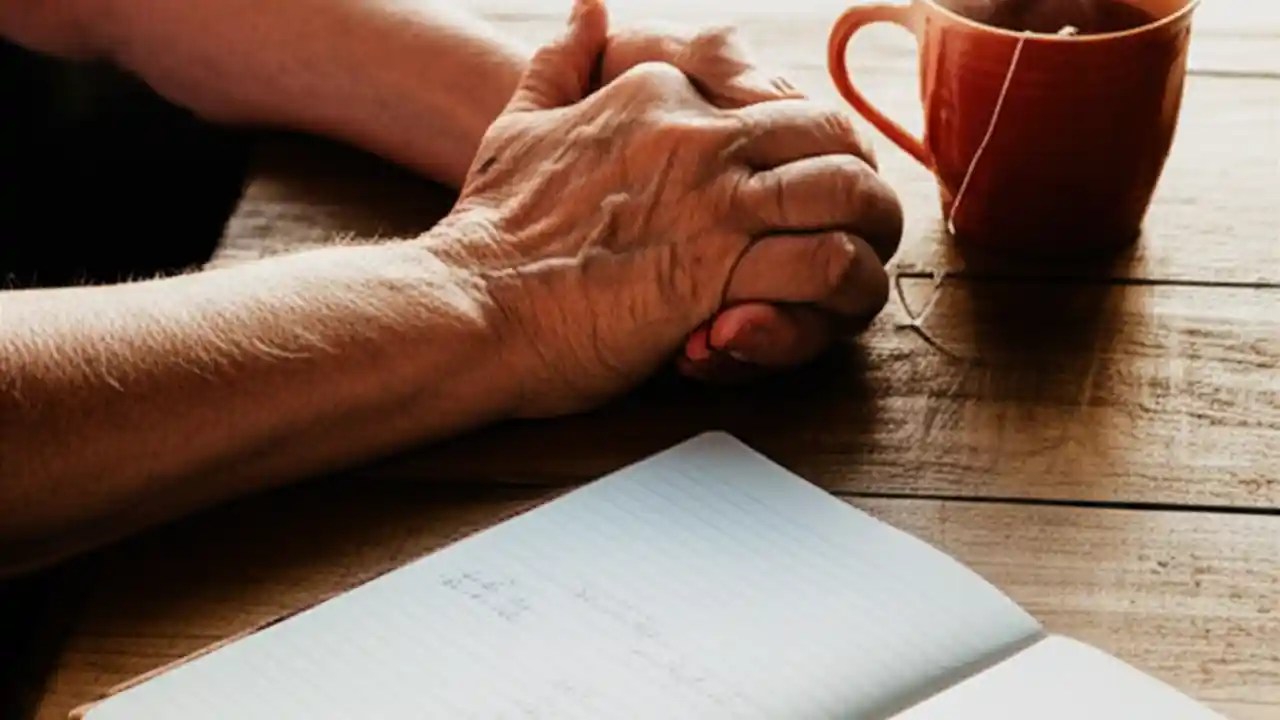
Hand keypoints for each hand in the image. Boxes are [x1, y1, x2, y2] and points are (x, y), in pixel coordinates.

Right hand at [430, 0, 900, 416]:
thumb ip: (561, 62)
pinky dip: (841, 294)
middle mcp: (701, 135)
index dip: (814, 150)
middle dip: (863, 187)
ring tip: (854, 279)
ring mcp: (715, 201)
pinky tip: (823, 316)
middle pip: (836, 138)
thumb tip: (588, 6)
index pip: (783, 102)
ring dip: (869, 240)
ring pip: (852, 196)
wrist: (468, 304)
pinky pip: (825, 266)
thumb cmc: (492, 228)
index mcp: (661, 94)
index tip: (809, 191)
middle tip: (859, 232)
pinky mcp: (719, 272)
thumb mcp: (521, 123)